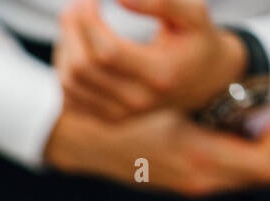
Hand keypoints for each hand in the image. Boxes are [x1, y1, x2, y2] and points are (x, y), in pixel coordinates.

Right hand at [44, 104, 269, 196]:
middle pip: (258, 173)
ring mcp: (185, 185)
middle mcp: (197, 180)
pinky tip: (212, 123)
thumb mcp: (172, 103)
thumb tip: (261, 113)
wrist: (82, 138)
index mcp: (200, 160)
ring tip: (238, 113)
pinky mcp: (174, 182)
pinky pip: (219, 172)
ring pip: (239, 173)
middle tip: (262, 111)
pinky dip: (226, 150)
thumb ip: (218, 106)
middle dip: (268, 142)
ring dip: (247, 145)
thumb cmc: (123, 114)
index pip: (266, 166)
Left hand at [57, 0, 247, 121]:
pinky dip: (65, 69)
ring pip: (71, 82)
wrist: (204, 82)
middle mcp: (137, 100)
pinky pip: (70, 96)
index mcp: (159, 75)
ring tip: (76, 22)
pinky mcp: (108, 119)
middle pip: (83, 66)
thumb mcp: (193, 14)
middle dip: (72, 29)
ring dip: (66, 47)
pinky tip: (77, 47)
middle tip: (76, 5)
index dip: (89, 21)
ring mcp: (120, 115)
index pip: (107, 51)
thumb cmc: (196, 40)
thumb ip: (161, 2)